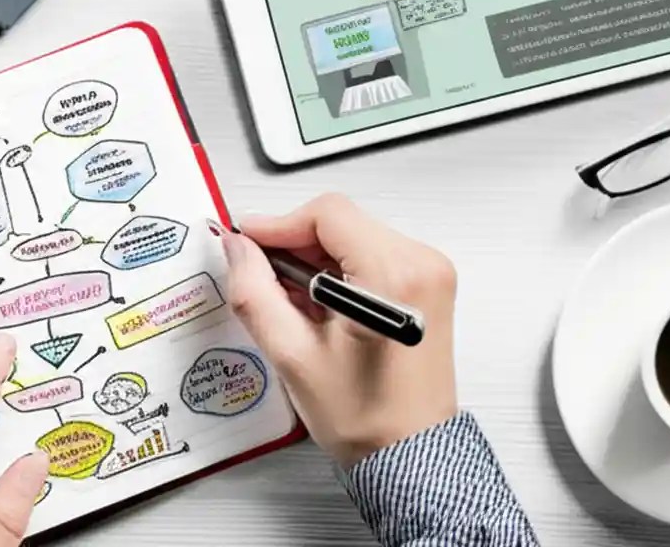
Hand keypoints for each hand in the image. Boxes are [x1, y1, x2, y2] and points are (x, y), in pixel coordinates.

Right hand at [223, 194, 458, 467]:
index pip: (327, 214)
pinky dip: (338, 272)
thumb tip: (238, 250)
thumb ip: (255, 292)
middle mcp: (421, 266)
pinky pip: (373, 256)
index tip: (247, 242)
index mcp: (394, 276)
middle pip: (341, 222)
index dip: (278, 225)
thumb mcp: (293, 355)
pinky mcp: (427, 287)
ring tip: (293, 304)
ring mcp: (430, 275)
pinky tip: (319, 307)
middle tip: (263, 278)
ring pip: (354, 237)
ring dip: (315, 261)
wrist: (411, 455)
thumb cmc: (368, 417)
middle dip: (295, 245)